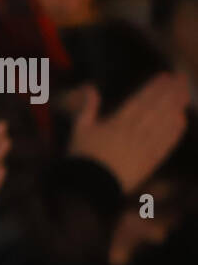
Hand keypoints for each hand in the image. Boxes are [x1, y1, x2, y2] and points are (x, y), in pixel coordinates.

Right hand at [67, 73, 188, 192]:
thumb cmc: (81, 157)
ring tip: (186, 94)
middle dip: (170, 92)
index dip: (153, 87)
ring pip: (163, 123)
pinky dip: (174, 132)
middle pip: (155, 109)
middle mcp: (133, 133)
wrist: (89, 188)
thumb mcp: (79, 129)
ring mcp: (143, 148)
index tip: (165, 76)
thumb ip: (87, 107)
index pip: (139, 101)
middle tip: (182, 78)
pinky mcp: (149, 162)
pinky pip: (165, 144)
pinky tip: (182, 121)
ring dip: (176, 107)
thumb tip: (91, 86)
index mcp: (116, 124)